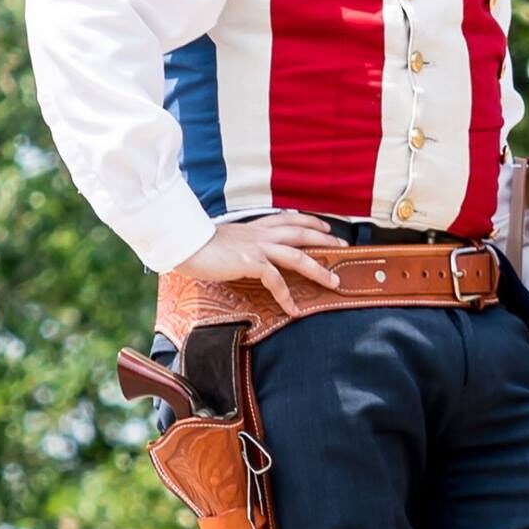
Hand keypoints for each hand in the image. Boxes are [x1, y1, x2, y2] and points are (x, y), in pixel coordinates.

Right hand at [172, 212, 348, 315]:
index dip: (310, 221)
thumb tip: (243, 251)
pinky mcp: (250, 262)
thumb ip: (240, 242)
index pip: (289, 219)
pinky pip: (276, 280)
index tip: (326, 225)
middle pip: (302, 233)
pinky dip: (287, 296)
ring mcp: (257, 247)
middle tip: (343, 248)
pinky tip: (294, 309)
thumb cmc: (199, 244)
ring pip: (298, 256)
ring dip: (318, 269)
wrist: (184, 243)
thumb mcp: (226, 239)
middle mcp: (260, 234)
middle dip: (325, 240)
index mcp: (255, 227)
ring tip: (333, 281)